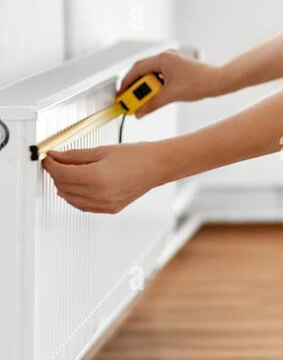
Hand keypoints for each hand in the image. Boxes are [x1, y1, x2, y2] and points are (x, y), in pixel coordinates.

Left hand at [42, 141, 166, 213]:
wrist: (156, 166)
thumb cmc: (136, 156)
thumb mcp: (101, 151)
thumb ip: (75, 155)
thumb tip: (56, 156)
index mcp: (97, 177)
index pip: (62, 174)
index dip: (51, 165)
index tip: (48, 158)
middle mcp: (100, 195)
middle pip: (63, 187)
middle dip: (56, 174)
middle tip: (56, 162)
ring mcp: (105, 205)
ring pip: (70, 199)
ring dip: (63, 186)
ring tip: (67, 172)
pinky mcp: (109, 209)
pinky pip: (82, 206)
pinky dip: (74, 196)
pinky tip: (77, 186)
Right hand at [117, 49, 219, 119]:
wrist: (218, 81)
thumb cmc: (200, 83)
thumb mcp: (171, 96)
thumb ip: (152, 104)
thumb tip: (139, 112)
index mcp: (162, 59)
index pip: (136, 70)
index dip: (126, 83)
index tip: (121, 95)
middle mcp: (165, 57)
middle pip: (141, 70)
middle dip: (134, 85)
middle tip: (129, 99)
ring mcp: (171, 61)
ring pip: (150, 73)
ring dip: (144, 86)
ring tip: (141, 100)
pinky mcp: (175, 67)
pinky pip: (159, 74)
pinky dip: (154, 85)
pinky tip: (153, 95)